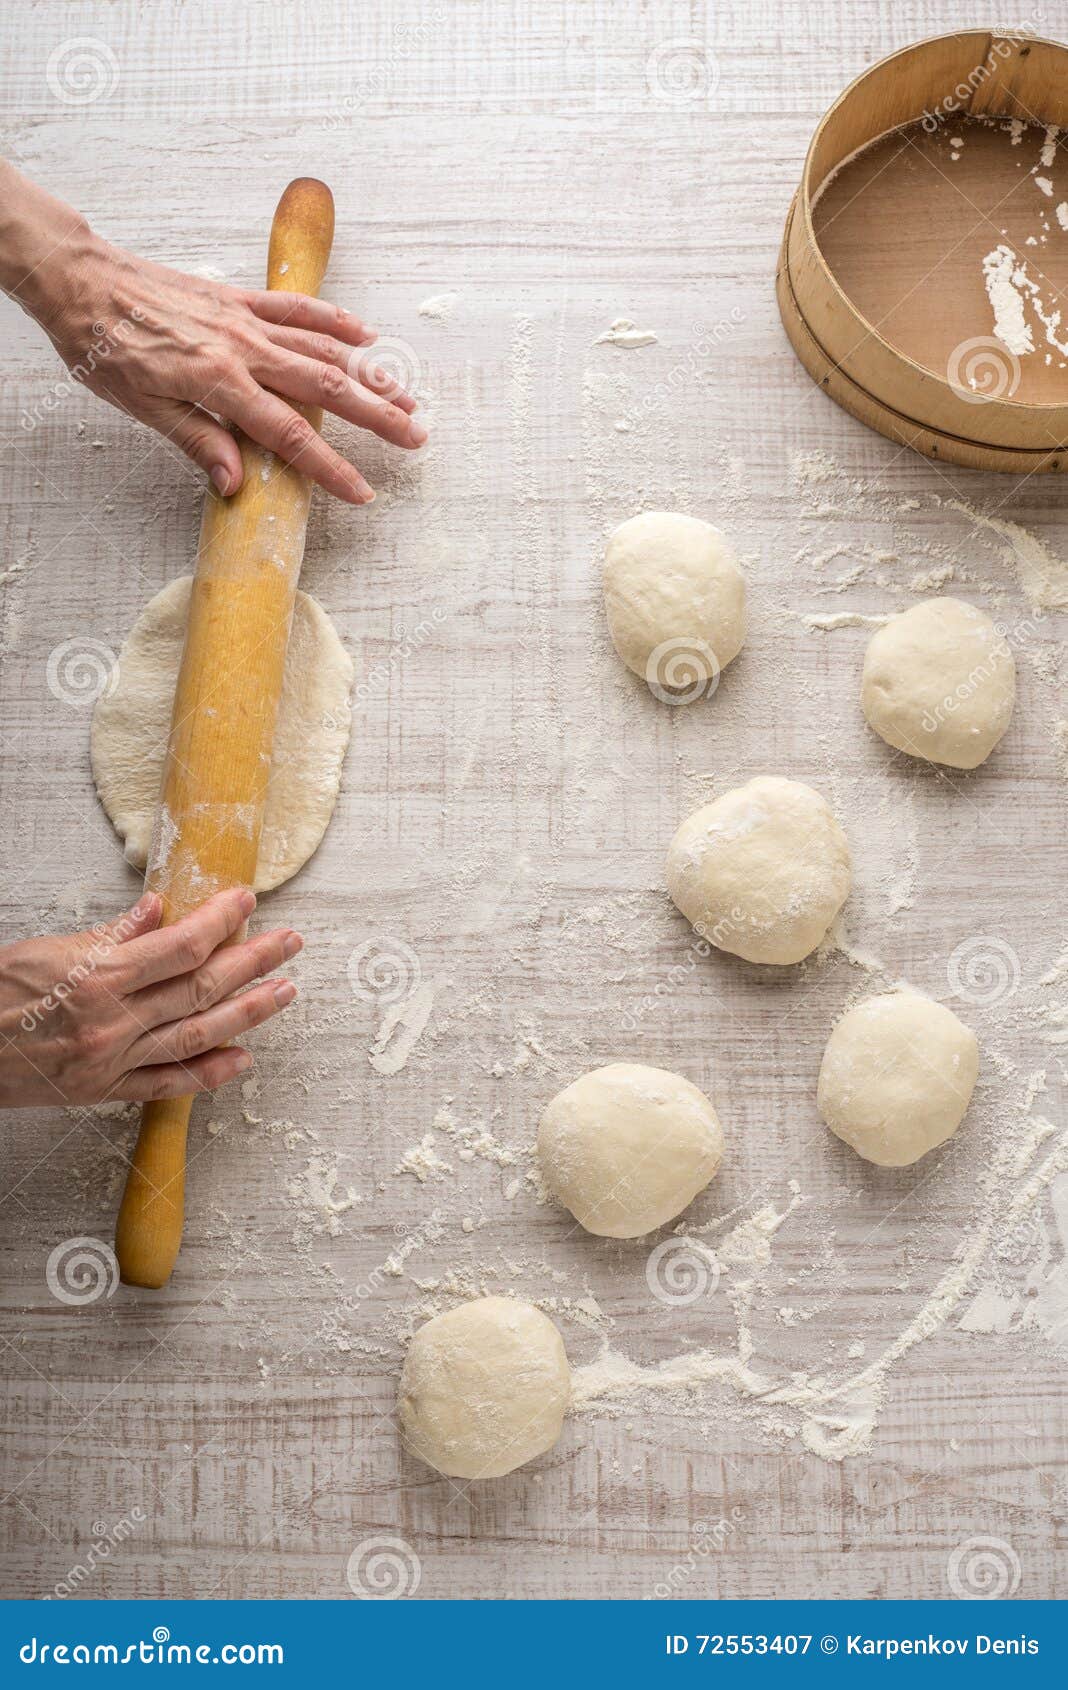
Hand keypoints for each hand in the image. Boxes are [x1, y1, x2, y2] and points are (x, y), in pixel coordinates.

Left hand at [0, 163, 425, 503]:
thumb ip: (197, 441)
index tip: (362, 491)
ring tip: (406, 396)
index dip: (331, 466)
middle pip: (327, 388)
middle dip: (377, 416)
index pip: (290, 435)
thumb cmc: (105, 347)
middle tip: (415, 437)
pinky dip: (334, 320)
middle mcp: (243, 351)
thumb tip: (236, 484)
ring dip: (369, 373)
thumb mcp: (143, 408)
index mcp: (220, 384)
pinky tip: (365, 335)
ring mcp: (245, 321)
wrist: (82, 282)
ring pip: (323, 348)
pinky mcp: (238, 299)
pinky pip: (296, 308)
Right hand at [0, 887, 300, 1108]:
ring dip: (248, 1013)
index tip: (249, 903)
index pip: (181, 945)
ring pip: (197, 1035)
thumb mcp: (49, 949)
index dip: (221, 922)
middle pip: (201, 988)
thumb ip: (112, 934)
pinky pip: (167, 1085)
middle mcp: (113, 1023)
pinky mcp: (104, 1091)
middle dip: (253, 962)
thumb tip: (159, 910)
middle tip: (291, 943)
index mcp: (100, 979)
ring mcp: (113, 1061)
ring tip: (285, 992)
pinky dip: (209, 1074)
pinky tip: (243, 1059)